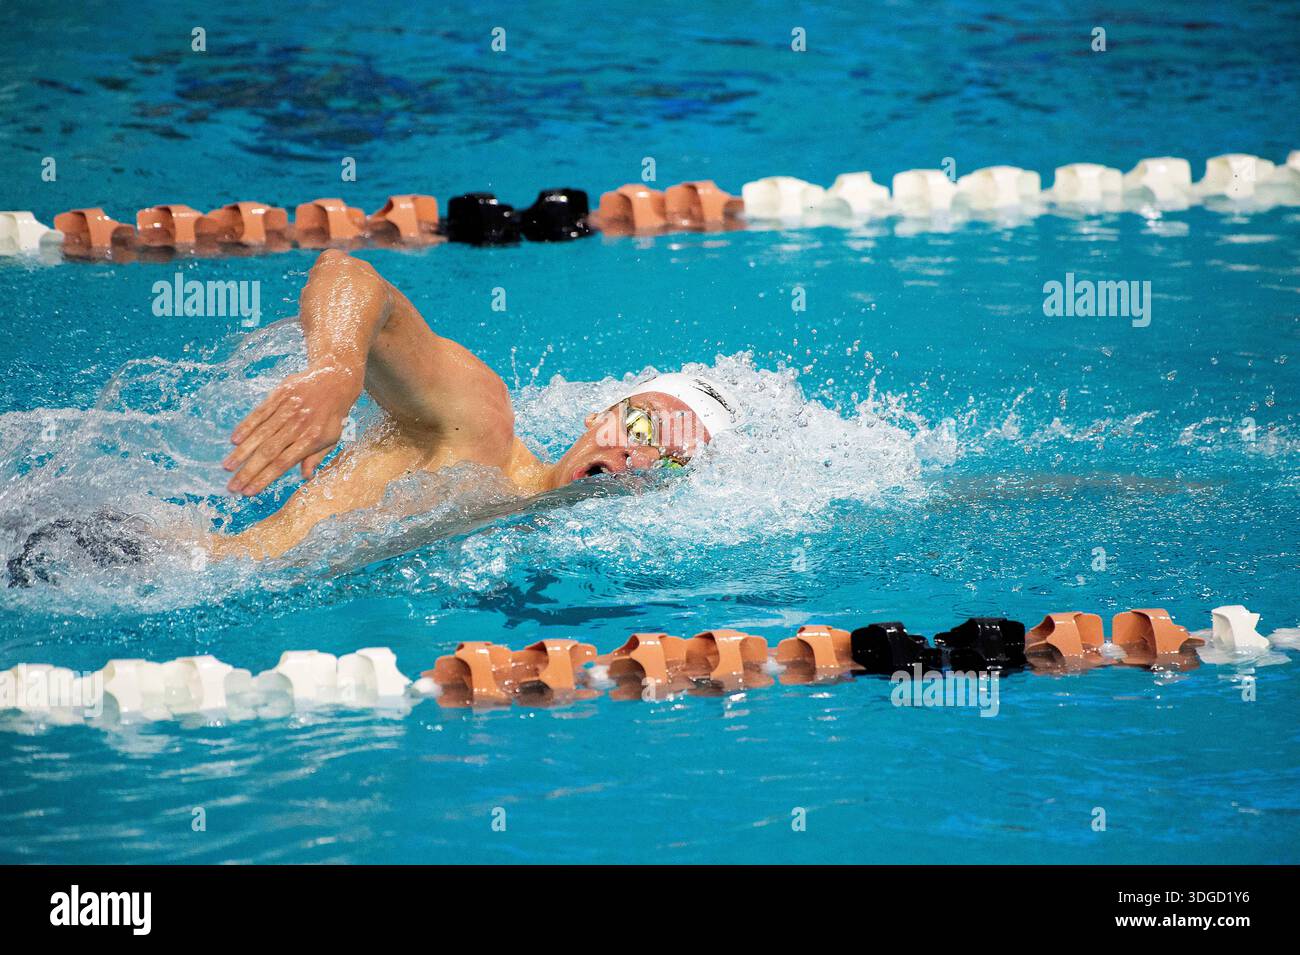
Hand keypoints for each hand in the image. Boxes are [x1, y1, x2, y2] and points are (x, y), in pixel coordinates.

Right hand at [223, 363, 359, 495]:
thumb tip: (306, 477)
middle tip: (232, 486)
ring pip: (260, 434)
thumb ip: (317, 457)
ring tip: (226, 467)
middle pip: (268, 452)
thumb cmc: (333, 414)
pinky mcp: (279, 395)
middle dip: (248, 471)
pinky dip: (246, 426)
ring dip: (242, 452)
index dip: (264, 478)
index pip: (283, 463)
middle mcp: (298, 425)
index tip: (249, 491)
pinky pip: (259, 413)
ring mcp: (288, 409)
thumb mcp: (332, 438)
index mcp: (312, 439)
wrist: (335, 378)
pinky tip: (234, 440)